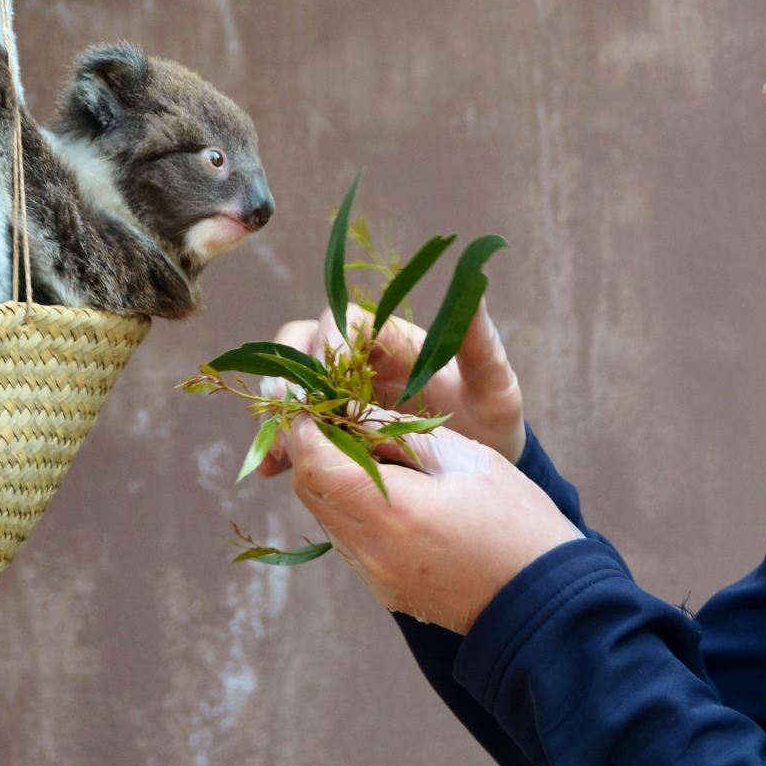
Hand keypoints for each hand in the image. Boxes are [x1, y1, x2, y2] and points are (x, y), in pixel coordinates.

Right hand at [263, 303, 525, 470]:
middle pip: (305, 345)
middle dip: (290, 373)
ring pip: (293, 385)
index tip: (326, 373)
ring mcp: (342, 395)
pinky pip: (297, 427)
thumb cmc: (490, 421)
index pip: (346, 320)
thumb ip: (481, 346)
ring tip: (275, 447)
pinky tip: (273, 471)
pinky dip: (280, 443)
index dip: (329, 340)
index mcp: (394, 340)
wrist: (485, 474)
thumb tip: (475, 291)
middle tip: (285, 406)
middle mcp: (361, 361)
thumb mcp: (493, 387)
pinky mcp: (334, 429)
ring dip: (279, 411)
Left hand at [282, 415, 579, 632]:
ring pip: (323, 515)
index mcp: (394, 510)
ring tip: (368, 453)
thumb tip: (350, 410)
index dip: (308, 426)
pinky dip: (349, 509)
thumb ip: (399, 430)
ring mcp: (374, 575)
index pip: (315, 461)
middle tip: (340, 420)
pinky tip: (384, 492)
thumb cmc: (515, 518)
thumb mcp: (464, 456)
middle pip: (309, 489)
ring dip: (331, 480)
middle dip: (313, 450)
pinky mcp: (382, 589)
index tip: (320, 404)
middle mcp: (372, 549)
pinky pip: (345, 540)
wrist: (544, 599)